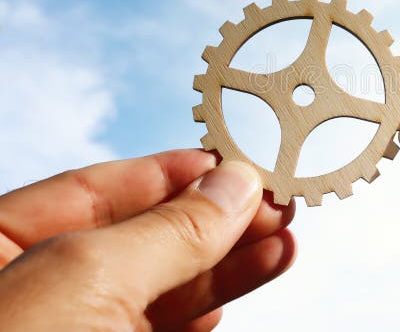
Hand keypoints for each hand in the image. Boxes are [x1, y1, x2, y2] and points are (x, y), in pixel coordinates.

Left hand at [0, 149, 295, 330]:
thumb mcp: (88, 281)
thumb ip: (170, 228)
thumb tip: (235, 183)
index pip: (94, 190)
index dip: (170, 172)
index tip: (234, 164)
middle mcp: (35, 293)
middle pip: (141, 237)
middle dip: (215, 219)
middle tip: (276, 204)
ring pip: (165, 288)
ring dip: (231, 264)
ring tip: (284, 243)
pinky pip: (171, 330)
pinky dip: (214, 308)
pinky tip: (245, 285)